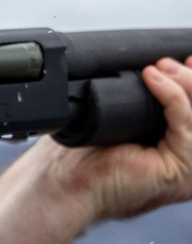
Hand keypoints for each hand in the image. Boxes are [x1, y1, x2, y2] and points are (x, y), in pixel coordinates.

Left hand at [33, 56, 191, 221]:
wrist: (64, 182)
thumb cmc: (82, 158)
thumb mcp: (118, 123)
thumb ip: (139, 104)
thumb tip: (154, 69)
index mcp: (176, 152)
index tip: (183, 60)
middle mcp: (188, 161)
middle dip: (191, 79)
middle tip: (165, 63)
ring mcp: (188, 168)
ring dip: (184, 84)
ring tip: (158, 68)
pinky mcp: (180, 169)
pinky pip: (185, 124)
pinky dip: (172, 97)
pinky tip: (153, 80)